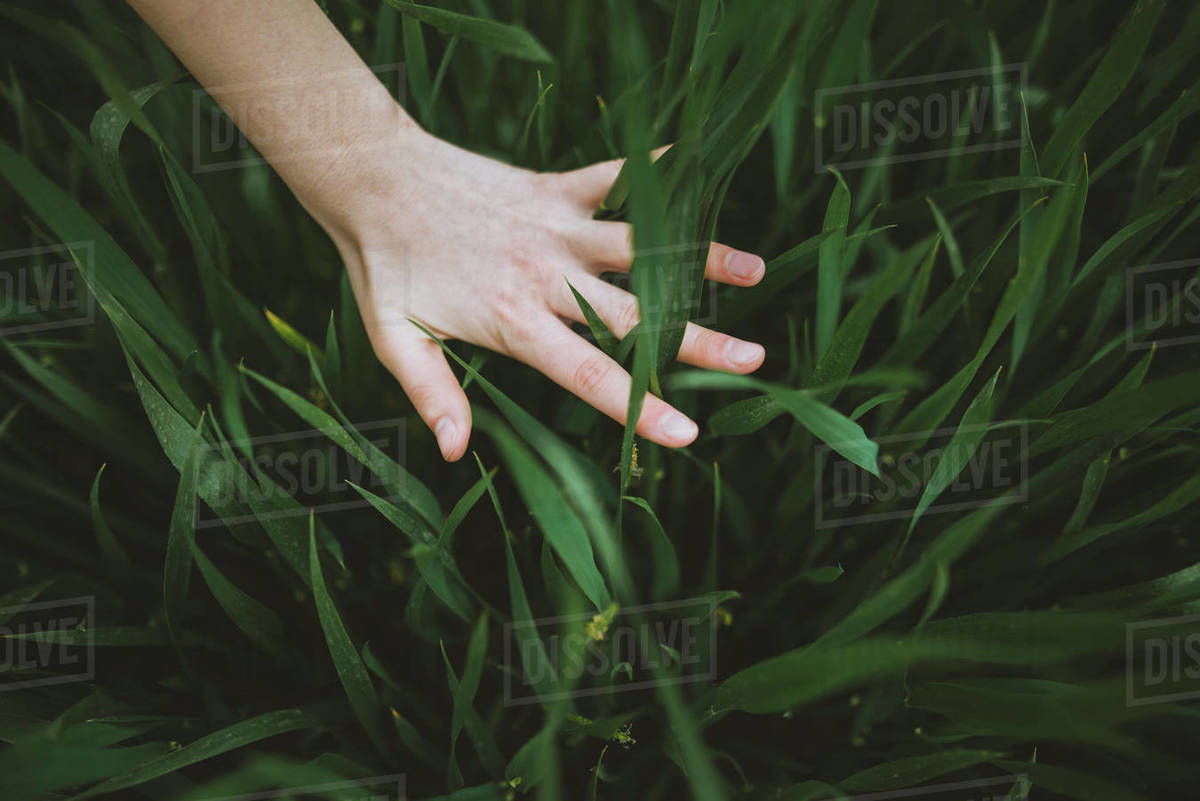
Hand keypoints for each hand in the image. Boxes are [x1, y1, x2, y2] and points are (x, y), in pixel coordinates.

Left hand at [326, 123, 767, 461]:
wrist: (370, 176)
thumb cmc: (382, 264)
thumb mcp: (393, 340)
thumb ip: (431, 393)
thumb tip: (454, 453)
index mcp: (513, 320)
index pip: (588, 373)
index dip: (639, 405)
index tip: (686, 433)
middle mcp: (547, 275)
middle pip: (635, 315)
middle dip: (697, 341)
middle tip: (754, 359)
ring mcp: (555, 227)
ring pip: (640, 246)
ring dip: (699, 256)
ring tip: (756, 270)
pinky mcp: (554, 188)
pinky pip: (613, 178)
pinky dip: (654, 171)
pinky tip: (697, 164)